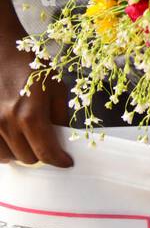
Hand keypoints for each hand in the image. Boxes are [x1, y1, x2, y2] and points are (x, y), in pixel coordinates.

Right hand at [0, 45, 71, 166]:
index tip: (66, 161)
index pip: (46, 153)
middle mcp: (6, 121)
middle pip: (28, 158)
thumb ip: (60, 119)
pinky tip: (9, 141)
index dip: (59, 161)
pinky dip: (2, 150)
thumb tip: (64, 141)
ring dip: (20, 153)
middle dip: (41, 155)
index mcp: (29, 114)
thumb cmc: (28, 66)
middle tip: (46, 145)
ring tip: (27, 141)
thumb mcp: (56, 90)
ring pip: (7, 157)